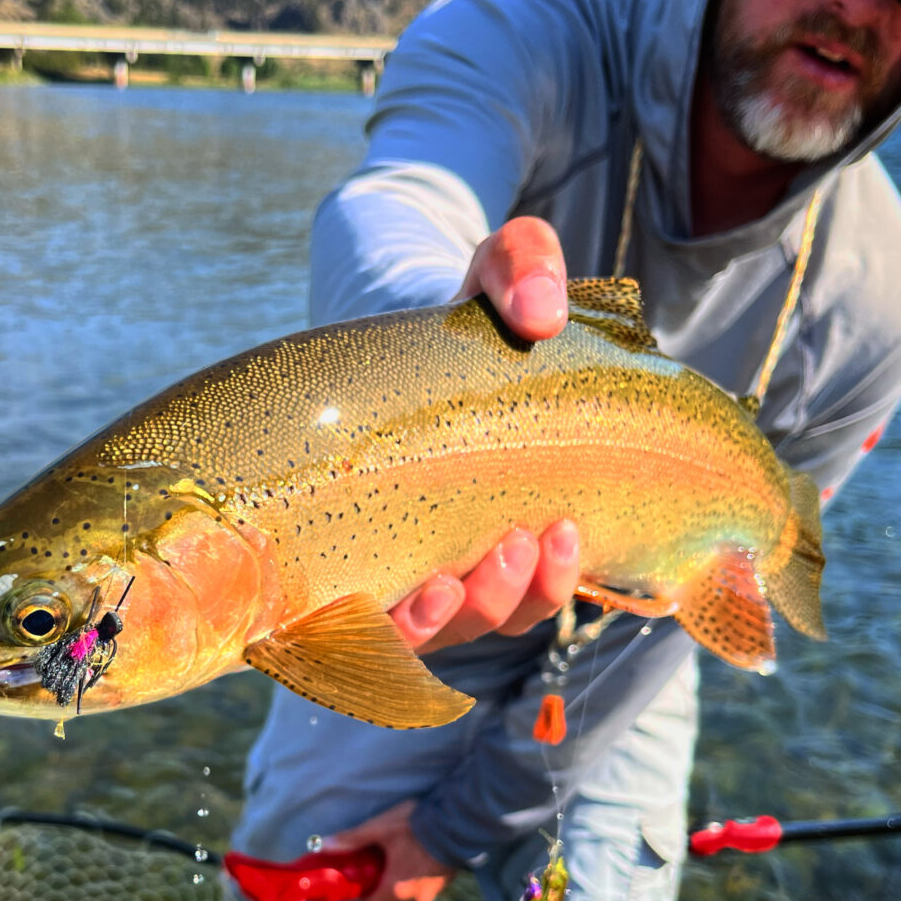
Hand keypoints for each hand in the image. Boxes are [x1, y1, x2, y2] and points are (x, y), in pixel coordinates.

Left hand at [324, 800, 453, 900]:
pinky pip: (427, 888)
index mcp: (395, 889)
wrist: (458, 822)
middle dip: (385, 890)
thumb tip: (323, 844)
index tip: (364, 883)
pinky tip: (420, 858)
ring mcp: (433, 893)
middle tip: (382, 867)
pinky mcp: (447, 884)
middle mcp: (414, 898)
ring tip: (403, 860)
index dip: (365, 899)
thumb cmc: (415, 827)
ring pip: (410, 897)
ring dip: (405, 885)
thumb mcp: (380, 828)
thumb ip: (353, 839)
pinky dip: (421, 879)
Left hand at [391, 217, 576, 653]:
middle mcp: (461, 560)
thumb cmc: (442, 334)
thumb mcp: (487, 280)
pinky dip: (374, 630)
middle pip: (493, 616)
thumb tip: (543, 311)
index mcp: (512, 519)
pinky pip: (357, 630)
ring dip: (448, 619)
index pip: (541, 582)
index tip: (561, 531)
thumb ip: (526, 268)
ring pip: (431, 632)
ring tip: (446, 581)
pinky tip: (371, 603)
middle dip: (510, 597)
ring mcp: (398, 571)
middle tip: (517, 545)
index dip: (553, 580)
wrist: (361, 354)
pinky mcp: (339, 575)